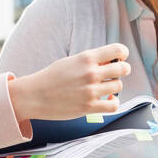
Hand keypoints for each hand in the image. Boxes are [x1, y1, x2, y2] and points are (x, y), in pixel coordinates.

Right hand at [9, 44, 129, 120]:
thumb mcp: (71, 61)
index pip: (118, 50)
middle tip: (115, 73)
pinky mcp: (89, 107)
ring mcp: (91, 91)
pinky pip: (114, 105)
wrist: (34, 95)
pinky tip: (107, 100)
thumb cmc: (51, 78)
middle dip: (122, 70)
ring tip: (106, 88)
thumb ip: (90, 61)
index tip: (119, 58)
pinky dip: (114, 102)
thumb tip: (110, 62)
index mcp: (86, 58)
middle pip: (123, 69)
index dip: (122, 54)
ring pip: (119, 86)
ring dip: (115, 87)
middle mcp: (91, 73)